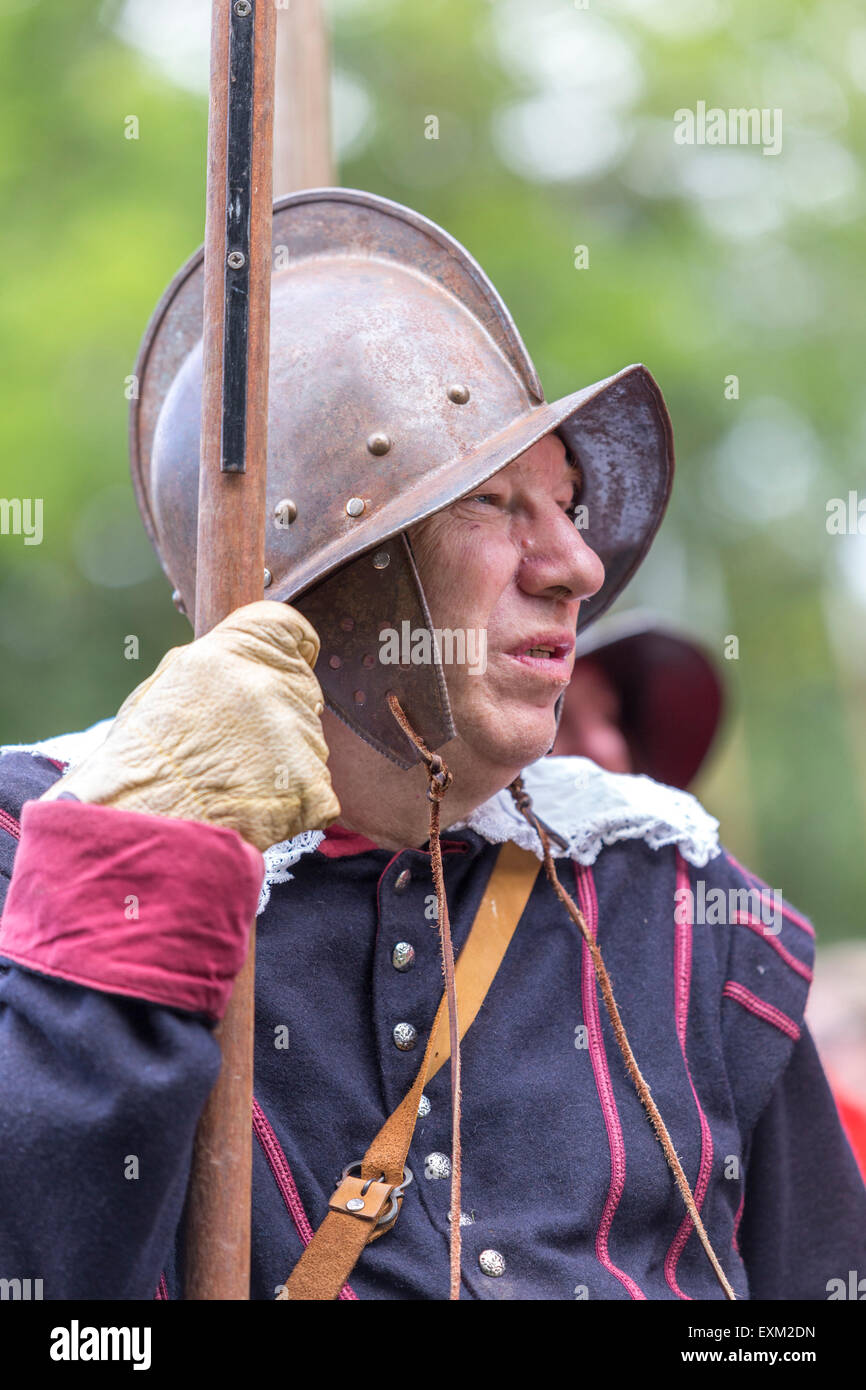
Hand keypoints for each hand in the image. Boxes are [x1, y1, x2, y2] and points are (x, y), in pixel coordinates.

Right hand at [41, 601, 339, 850]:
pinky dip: (294, 802)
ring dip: (285, 761)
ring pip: (309, 742)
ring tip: (235, 784)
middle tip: (238, 748)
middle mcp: (269, 686)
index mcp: (229, 653)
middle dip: (280, 714)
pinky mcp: (313, 784)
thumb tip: (247, 660)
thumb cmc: (138, 765)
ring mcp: (297, 735)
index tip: (290, 661)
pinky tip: (253, 809)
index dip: (291, 648)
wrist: (144, 829)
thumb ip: (216, 666)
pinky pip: (317, 788)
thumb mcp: (164, 688)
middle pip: (301, 689)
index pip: (289, 628)